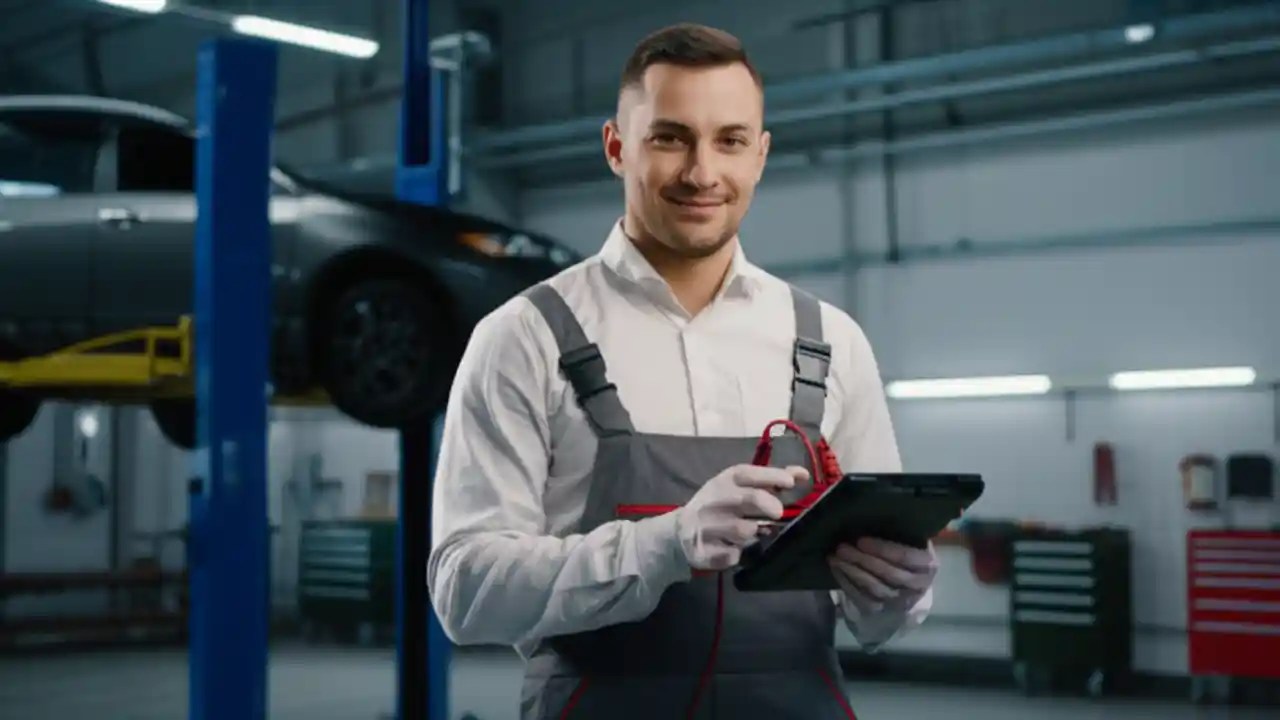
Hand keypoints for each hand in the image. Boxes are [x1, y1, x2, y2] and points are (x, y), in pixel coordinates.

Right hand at [674, 464, 808, 570]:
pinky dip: (737, 554)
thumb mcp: (739, 487)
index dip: (773, 476)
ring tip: (750, 532)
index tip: (791, 483)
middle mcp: (713, 500)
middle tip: (777, 513)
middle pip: (749, 499)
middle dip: (769, 505)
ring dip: (753, 533)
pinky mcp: (702, 551)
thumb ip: (771, 480)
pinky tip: (733, 549)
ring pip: (742, 531)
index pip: (748, 474)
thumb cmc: (719, 505)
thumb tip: (803, 475)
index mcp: (724, 481)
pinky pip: (730, 555)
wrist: (680, 530)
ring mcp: (705, 527)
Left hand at [828, 538, 937, 613]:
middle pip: (889, 574)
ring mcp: (899, 602)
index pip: (906, 557)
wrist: (908, 590)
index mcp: (928, 566)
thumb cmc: (907, 557)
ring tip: (835, 557)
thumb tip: (876, 514)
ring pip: (874, 588)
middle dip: (863, 560)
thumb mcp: (912, 543)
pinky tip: (836, 569)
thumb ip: (902, 533)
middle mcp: (917, 586)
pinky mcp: (882, 611)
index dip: (883, 549)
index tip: (861, 540)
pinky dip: (846, 583)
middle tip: (842, 547)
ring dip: (852, 571)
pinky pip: (862, 599)